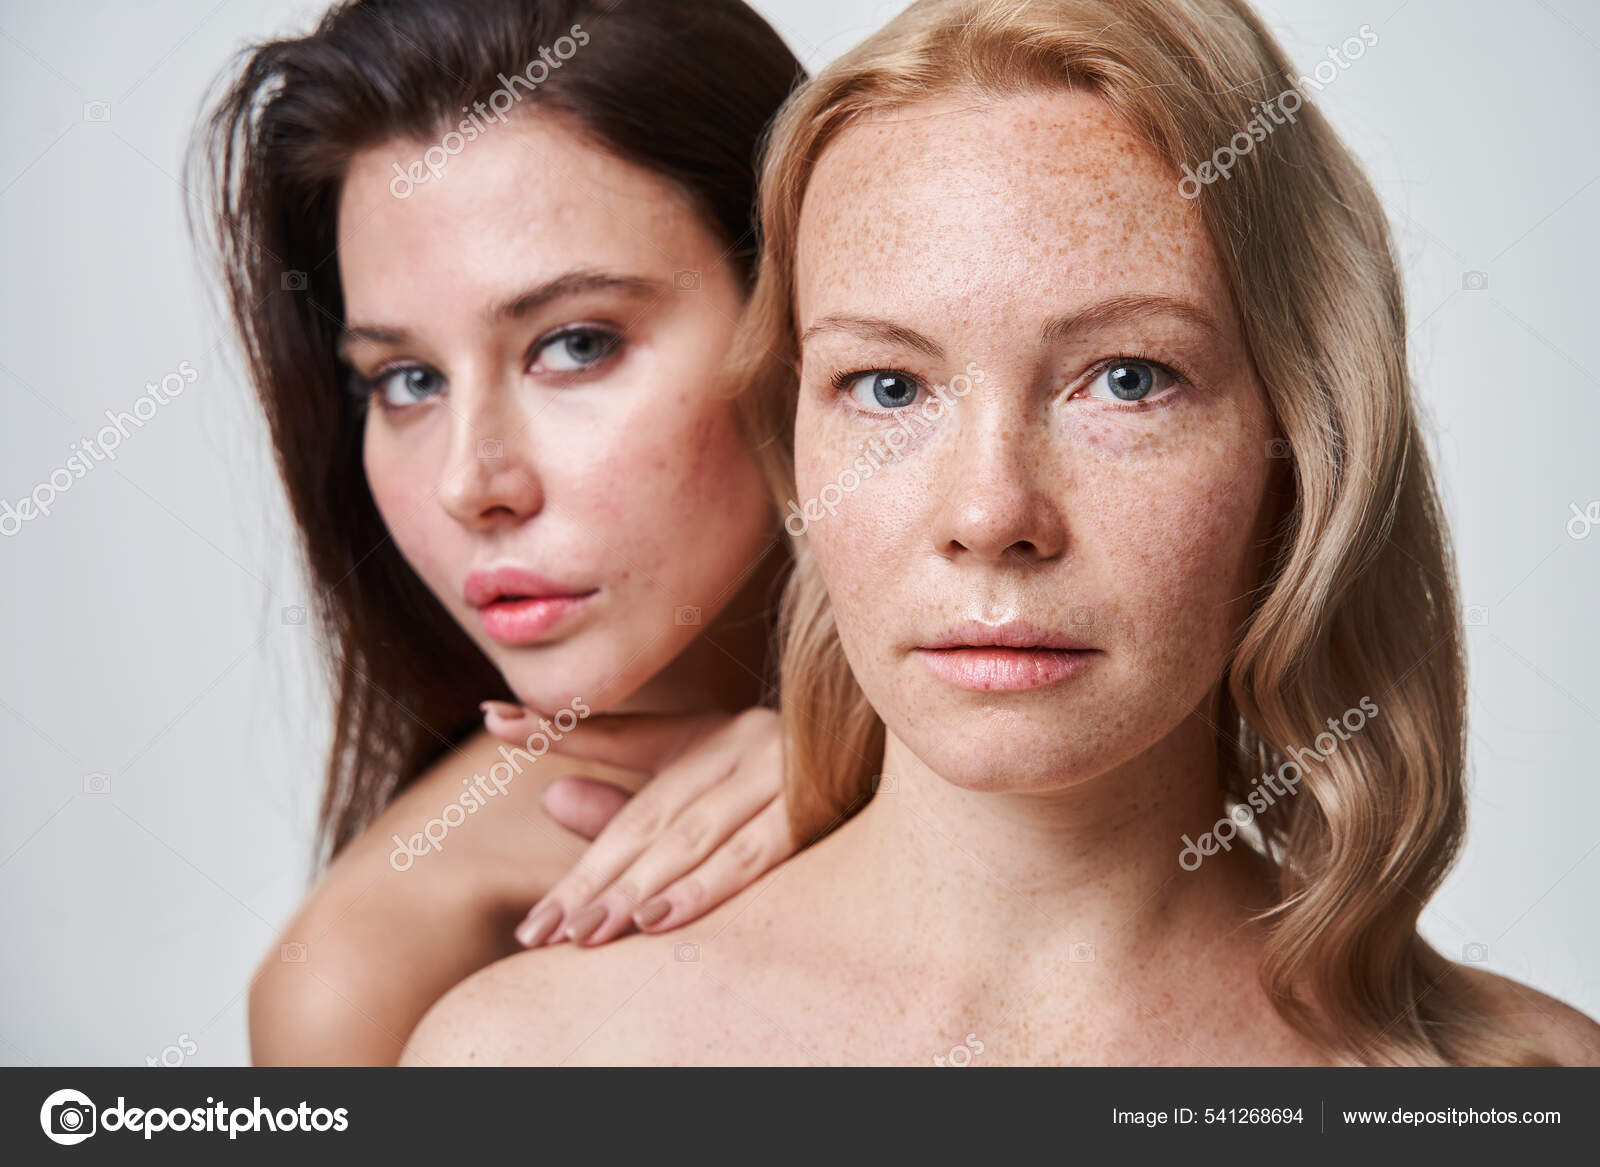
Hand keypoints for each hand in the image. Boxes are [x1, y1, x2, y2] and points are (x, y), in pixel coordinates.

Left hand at [479, 704, 791, 946]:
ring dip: (634, 889)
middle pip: (648, 821)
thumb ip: (629, 786)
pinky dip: (703, 887)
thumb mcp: (712, 774)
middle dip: (590, 879)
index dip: (567, 772)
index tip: (505, 778)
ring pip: (689, 839)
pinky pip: (751, 854)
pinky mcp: (813, 808)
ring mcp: (777, 774)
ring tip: (584, 932)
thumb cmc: (797, 775)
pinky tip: (657, 918)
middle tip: (540, 931)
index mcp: (710, 736)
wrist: (904, 749)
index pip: (626, 758)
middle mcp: (739, 746)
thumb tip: (546, 792)